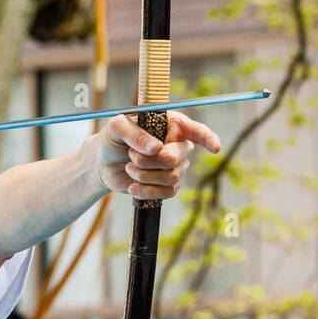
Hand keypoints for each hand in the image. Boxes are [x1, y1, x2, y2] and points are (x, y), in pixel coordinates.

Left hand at [93, 111, 220, 202]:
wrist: (102, 163)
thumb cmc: (112, 138)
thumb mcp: (117, 127)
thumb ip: (135, 133)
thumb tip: (156, 148)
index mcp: (170, 125)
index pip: (196, 130)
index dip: (208, 138)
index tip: (215, 148)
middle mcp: (177, 145)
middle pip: (176, 158)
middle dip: (150, 161)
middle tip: (132, 157)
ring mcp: (174, 167)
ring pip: (170, 177)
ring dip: (144, 175)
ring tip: (129, 168)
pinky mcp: (167, 186)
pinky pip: (167, 193)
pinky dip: (147, 191)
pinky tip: (133, 187)